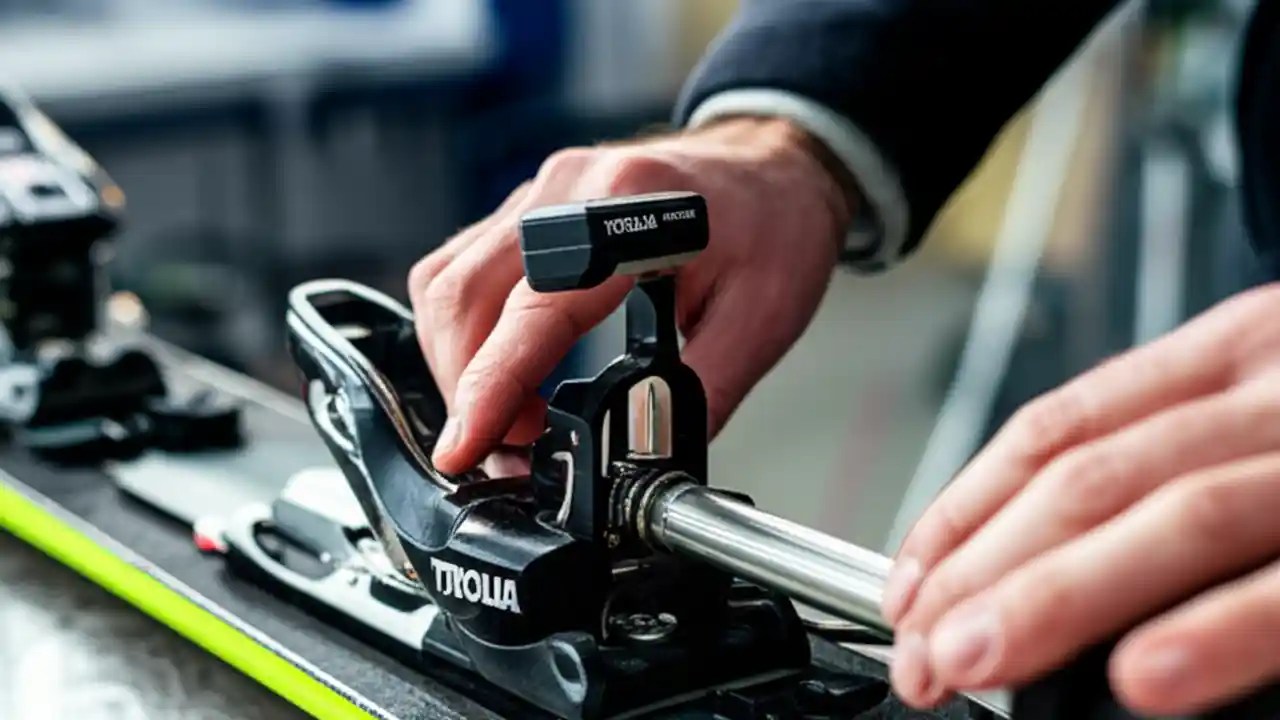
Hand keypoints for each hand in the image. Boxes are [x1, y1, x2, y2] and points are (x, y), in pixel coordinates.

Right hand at [409, 117, 853, 473]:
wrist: (777, 165)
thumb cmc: (777, 225)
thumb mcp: (763, 319)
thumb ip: (701, 391)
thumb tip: (645, 455)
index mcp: (626, 212)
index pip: (530, 311)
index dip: (488, 389)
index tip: (465, 448)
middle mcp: (566, 191)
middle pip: (462, 296)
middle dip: (467, 390)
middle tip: (514, 450)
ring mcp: (539, 192)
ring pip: (448, 283)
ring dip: (462, 364)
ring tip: (518, 417)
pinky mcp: (528, 206)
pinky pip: (462, 269)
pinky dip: (469, 333)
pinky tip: (509, 369)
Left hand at [882, 283, 1279, 714]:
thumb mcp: (1269, 412)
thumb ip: (1169, 458)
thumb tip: (1043, 561)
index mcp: (1229, 354)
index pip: (1057, 426)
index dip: (961, 511)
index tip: (905, 586)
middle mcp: (1270, 387)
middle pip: (1087, 473)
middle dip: (981, 570)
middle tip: (918, 652)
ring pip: (1170, 515)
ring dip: (1052, 598)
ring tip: (969, 662)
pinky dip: (1214, 632)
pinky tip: (1141, 678)